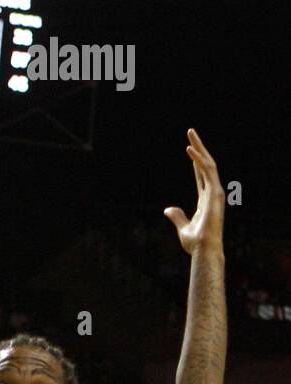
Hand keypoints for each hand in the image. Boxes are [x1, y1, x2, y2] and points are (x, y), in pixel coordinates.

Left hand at [164, 129, 224, 255]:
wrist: (204, 249)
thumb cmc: (195, 243)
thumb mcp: (183, 228)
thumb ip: (177, 217)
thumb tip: (168, 209)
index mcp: (205, 200)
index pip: (201, 176)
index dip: (195, 163)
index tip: (190, 150)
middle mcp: (212, 193)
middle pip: (205, 166)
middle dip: (199, 149)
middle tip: (191, 133)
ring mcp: (215, 192)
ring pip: (208, 163)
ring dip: (199, 148)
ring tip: (190, 133)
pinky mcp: (215, 192)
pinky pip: (207, 171)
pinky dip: (198, 159)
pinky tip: (189, 149)